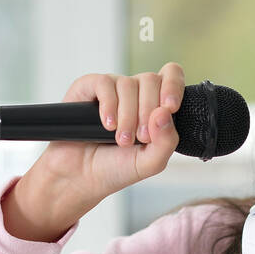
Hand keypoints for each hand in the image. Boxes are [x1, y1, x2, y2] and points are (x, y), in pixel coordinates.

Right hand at [5, 63, 184, 241]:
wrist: (81, 178)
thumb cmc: (115, 169)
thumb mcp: (150, 163)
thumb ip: (167, 141)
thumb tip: (164, 112)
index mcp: (154, 105)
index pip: (171, 75)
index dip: (173, 85)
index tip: (170, 107)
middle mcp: (135, 93)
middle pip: (151, 79)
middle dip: (147, 111)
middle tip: (140, 138)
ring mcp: (112, 89)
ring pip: (128, 83)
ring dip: (127, 116)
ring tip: (121, 140)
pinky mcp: (88, 88)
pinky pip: (105, 83)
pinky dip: (109, 105)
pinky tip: (108, 125)